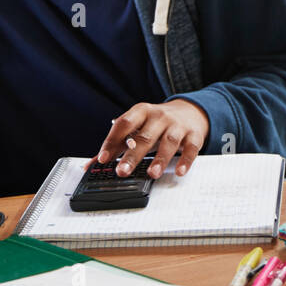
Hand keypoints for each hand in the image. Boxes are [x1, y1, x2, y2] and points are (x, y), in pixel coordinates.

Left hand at [95, 99, 209, 178]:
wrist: (190, 111)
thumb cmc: (157, 123)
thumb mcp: (137, 127)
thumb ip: (116, 144)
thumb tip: (90, 165)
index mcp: (142, 111)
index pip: (124, 123)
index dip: (112, 140)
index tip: (103, 158)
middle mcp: (160, 116)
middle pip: (145, 136)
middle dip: (133, 154)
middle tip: (122, 171)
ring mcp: (178, 125)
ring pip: (169, 141)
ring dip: (160, 158)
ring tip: (152, 174)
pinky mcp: (194, 135)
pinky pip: (191, 148)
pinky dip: (185, 160)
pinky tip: (179, 171)